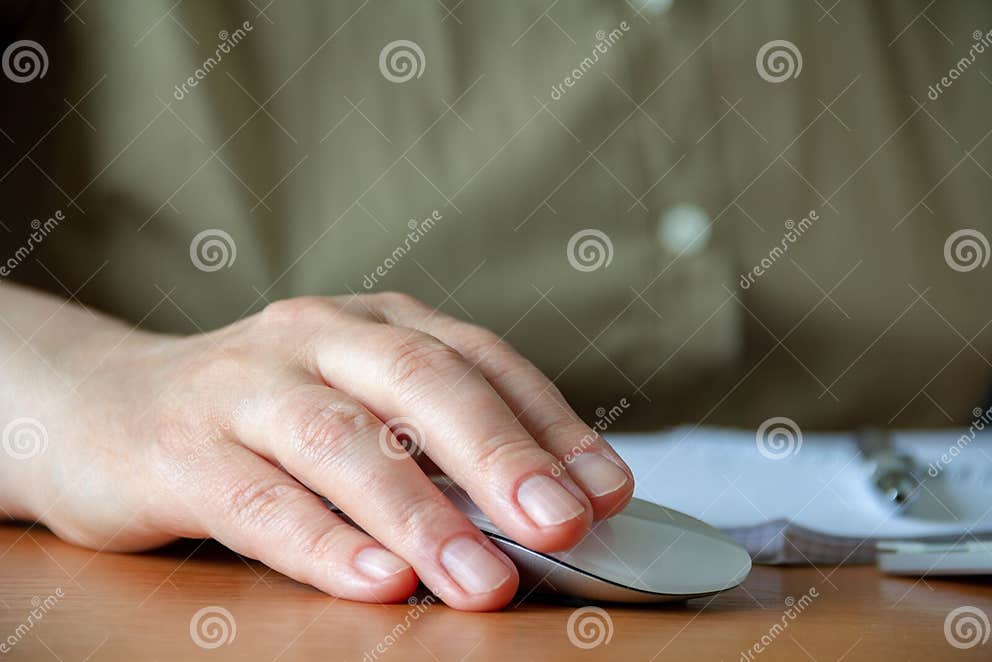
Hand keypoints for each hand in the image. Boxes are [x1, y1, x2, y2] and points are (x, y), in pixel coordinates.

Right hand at [3, 291, 633, 610]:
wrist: (104, 408)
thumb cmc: (261, 420)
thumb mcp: (355, 409)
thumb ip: (434, 447)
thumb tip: (545, 509)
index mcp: (373, 323)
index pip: (480, 360)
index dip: (550, 423)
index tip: (608, 490)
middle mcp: (315, 336)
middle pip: (420, 384)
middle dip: (499, 456)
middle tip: (563, 524)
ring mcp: (244, 385)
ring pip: (344, 442)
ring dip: (422, 515)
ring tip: (482, 579)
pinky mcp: (179, 447)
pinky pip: (260, 498)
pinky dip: (324, 543)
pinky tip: (377, 582)